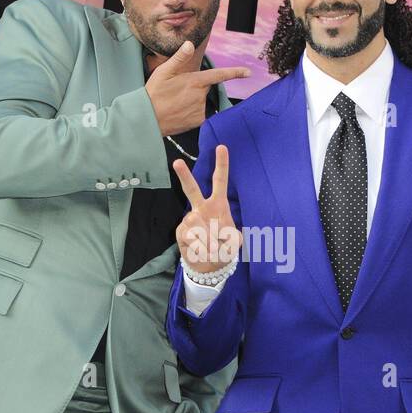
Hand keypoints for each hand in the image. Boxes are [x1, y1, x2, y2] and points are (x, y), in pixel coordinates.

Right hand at [145, 40, 248, 136]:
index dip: (235, 73)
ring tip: (175, 103)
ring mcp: (200, 109)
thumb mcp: (163, 72)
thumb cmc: (153, 93)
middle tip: (177, 91)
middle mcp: (200, 95)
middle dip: (195, 87)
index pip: (219, 75)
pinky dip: (192, 112)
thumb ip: (179, 58)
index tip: (248, 72)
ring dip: (193, 100)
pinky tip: (179, 112)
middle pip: (205, 87)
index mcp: (194, 81)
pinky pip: (200, 113)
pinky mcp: (198, 121)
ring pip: (201, 101)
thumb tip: (190, 44)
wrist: (147, 119)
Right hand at [173, 145, 239, 273]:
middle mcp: (201, 208)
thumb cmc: (224, 247)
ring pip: (194, 221)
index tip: (221, 147)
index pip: (219, 181)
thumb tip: (212, 235)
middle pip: (191, 189)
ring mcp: (190, 219)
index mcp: (218, 205)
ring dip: (207, 237)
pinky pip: (190, 235)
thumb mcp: (235, 241)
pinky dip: (200, 246)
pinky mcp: (181, 231)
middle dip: (184, 175)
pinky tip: (203, 250)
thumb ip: (231, 236)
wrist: (209, 265)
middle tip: (176, 162)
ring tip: (213, 247)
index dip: (221, 165)